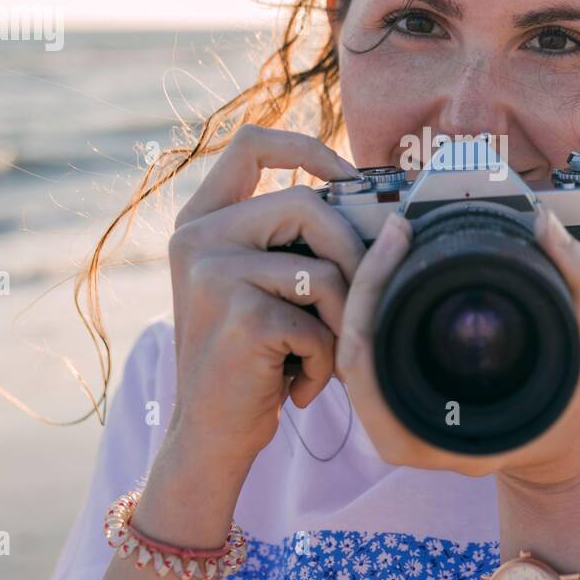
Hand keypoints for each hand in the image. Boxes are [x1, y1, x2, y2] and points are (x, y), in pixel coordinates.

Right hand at [166, 124, 364, 466]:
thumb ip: (289, 242)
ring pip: (324, 270)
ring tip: (317, 357)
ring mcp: (213, 274)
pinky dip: (322, 361)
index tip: (346, 176)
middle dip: (351, 255)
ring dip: (338, 324)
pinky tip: (296, 386)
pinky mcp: (240, 315)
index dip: (305, 147)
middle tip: (355, 304)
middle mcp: (196, 238)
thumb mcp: (257, 287)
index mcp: (199, 220)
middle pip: (308, 205)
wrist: (210, 434)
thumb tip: (382, 213)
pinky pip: (319, 322)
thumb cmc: (251, 358)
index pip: (250, 145)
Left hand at [335, 206, 579, 488]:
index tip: (400, 233)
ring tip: (392, 244)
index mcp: (445, 434)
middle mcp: (414, 435)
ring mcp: (404, 421)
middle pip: (353, 354)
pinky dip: (370, 313)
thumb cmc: (577, 395)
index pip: (369, 363)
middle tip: (396, 229)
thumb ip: (579, 279)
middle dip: (365, 280)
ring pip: (354, 356)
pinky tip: (388, 273)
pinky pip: (369, 357)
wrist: (567, 440)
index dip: (373, 290)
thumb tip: (543, 222)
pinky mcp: (404, 401)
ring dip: (362, 295)